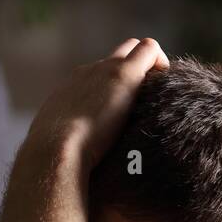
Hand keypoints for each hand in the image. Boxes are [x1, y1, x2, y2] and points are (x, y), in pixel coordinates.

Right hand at [20, 37, 169, 177]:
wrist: (53, 152)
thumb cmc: (54, 163)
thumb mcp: (56, 153)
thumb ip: (65, 152)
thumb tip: (67, 172)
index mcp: (69, 93)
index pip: (96, 79)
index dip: (114, 91)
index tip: (124, 114)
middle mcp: (86, 74)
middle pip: (115, 57)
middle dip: (133, 72)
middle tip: (147, 101)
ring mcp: (104, 70)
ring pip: (132, 49)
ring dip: (148, 68)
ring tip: (160, 97)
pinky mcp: (123, 73)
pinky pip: (149, 50)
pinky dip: (161, 63)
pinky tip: (168, 90)